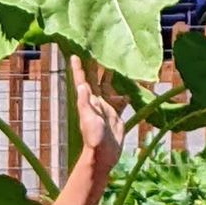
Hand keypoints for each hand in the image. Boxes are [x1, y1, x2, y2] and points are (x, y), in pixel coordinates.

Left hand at [71, 55, 126, 173]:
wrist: (104, 155)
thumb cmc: (93, 138)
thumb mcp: (88, 119)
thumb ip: (85, 103)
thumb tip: (83, 85)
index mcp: (87, 101)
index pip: (81, 80)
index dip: (78, 68)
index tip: (75, 54)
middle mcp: (96, 101)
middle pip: (95, 79)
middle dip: (95, 65)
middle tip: (96, 50)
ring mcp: (106, 107)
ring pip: (109, 87)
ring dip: (111, 75)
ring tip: (115, 61)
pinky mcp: (117, 114)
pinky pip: (121, 99)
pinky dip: (125, 91)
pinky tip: (130, 84)